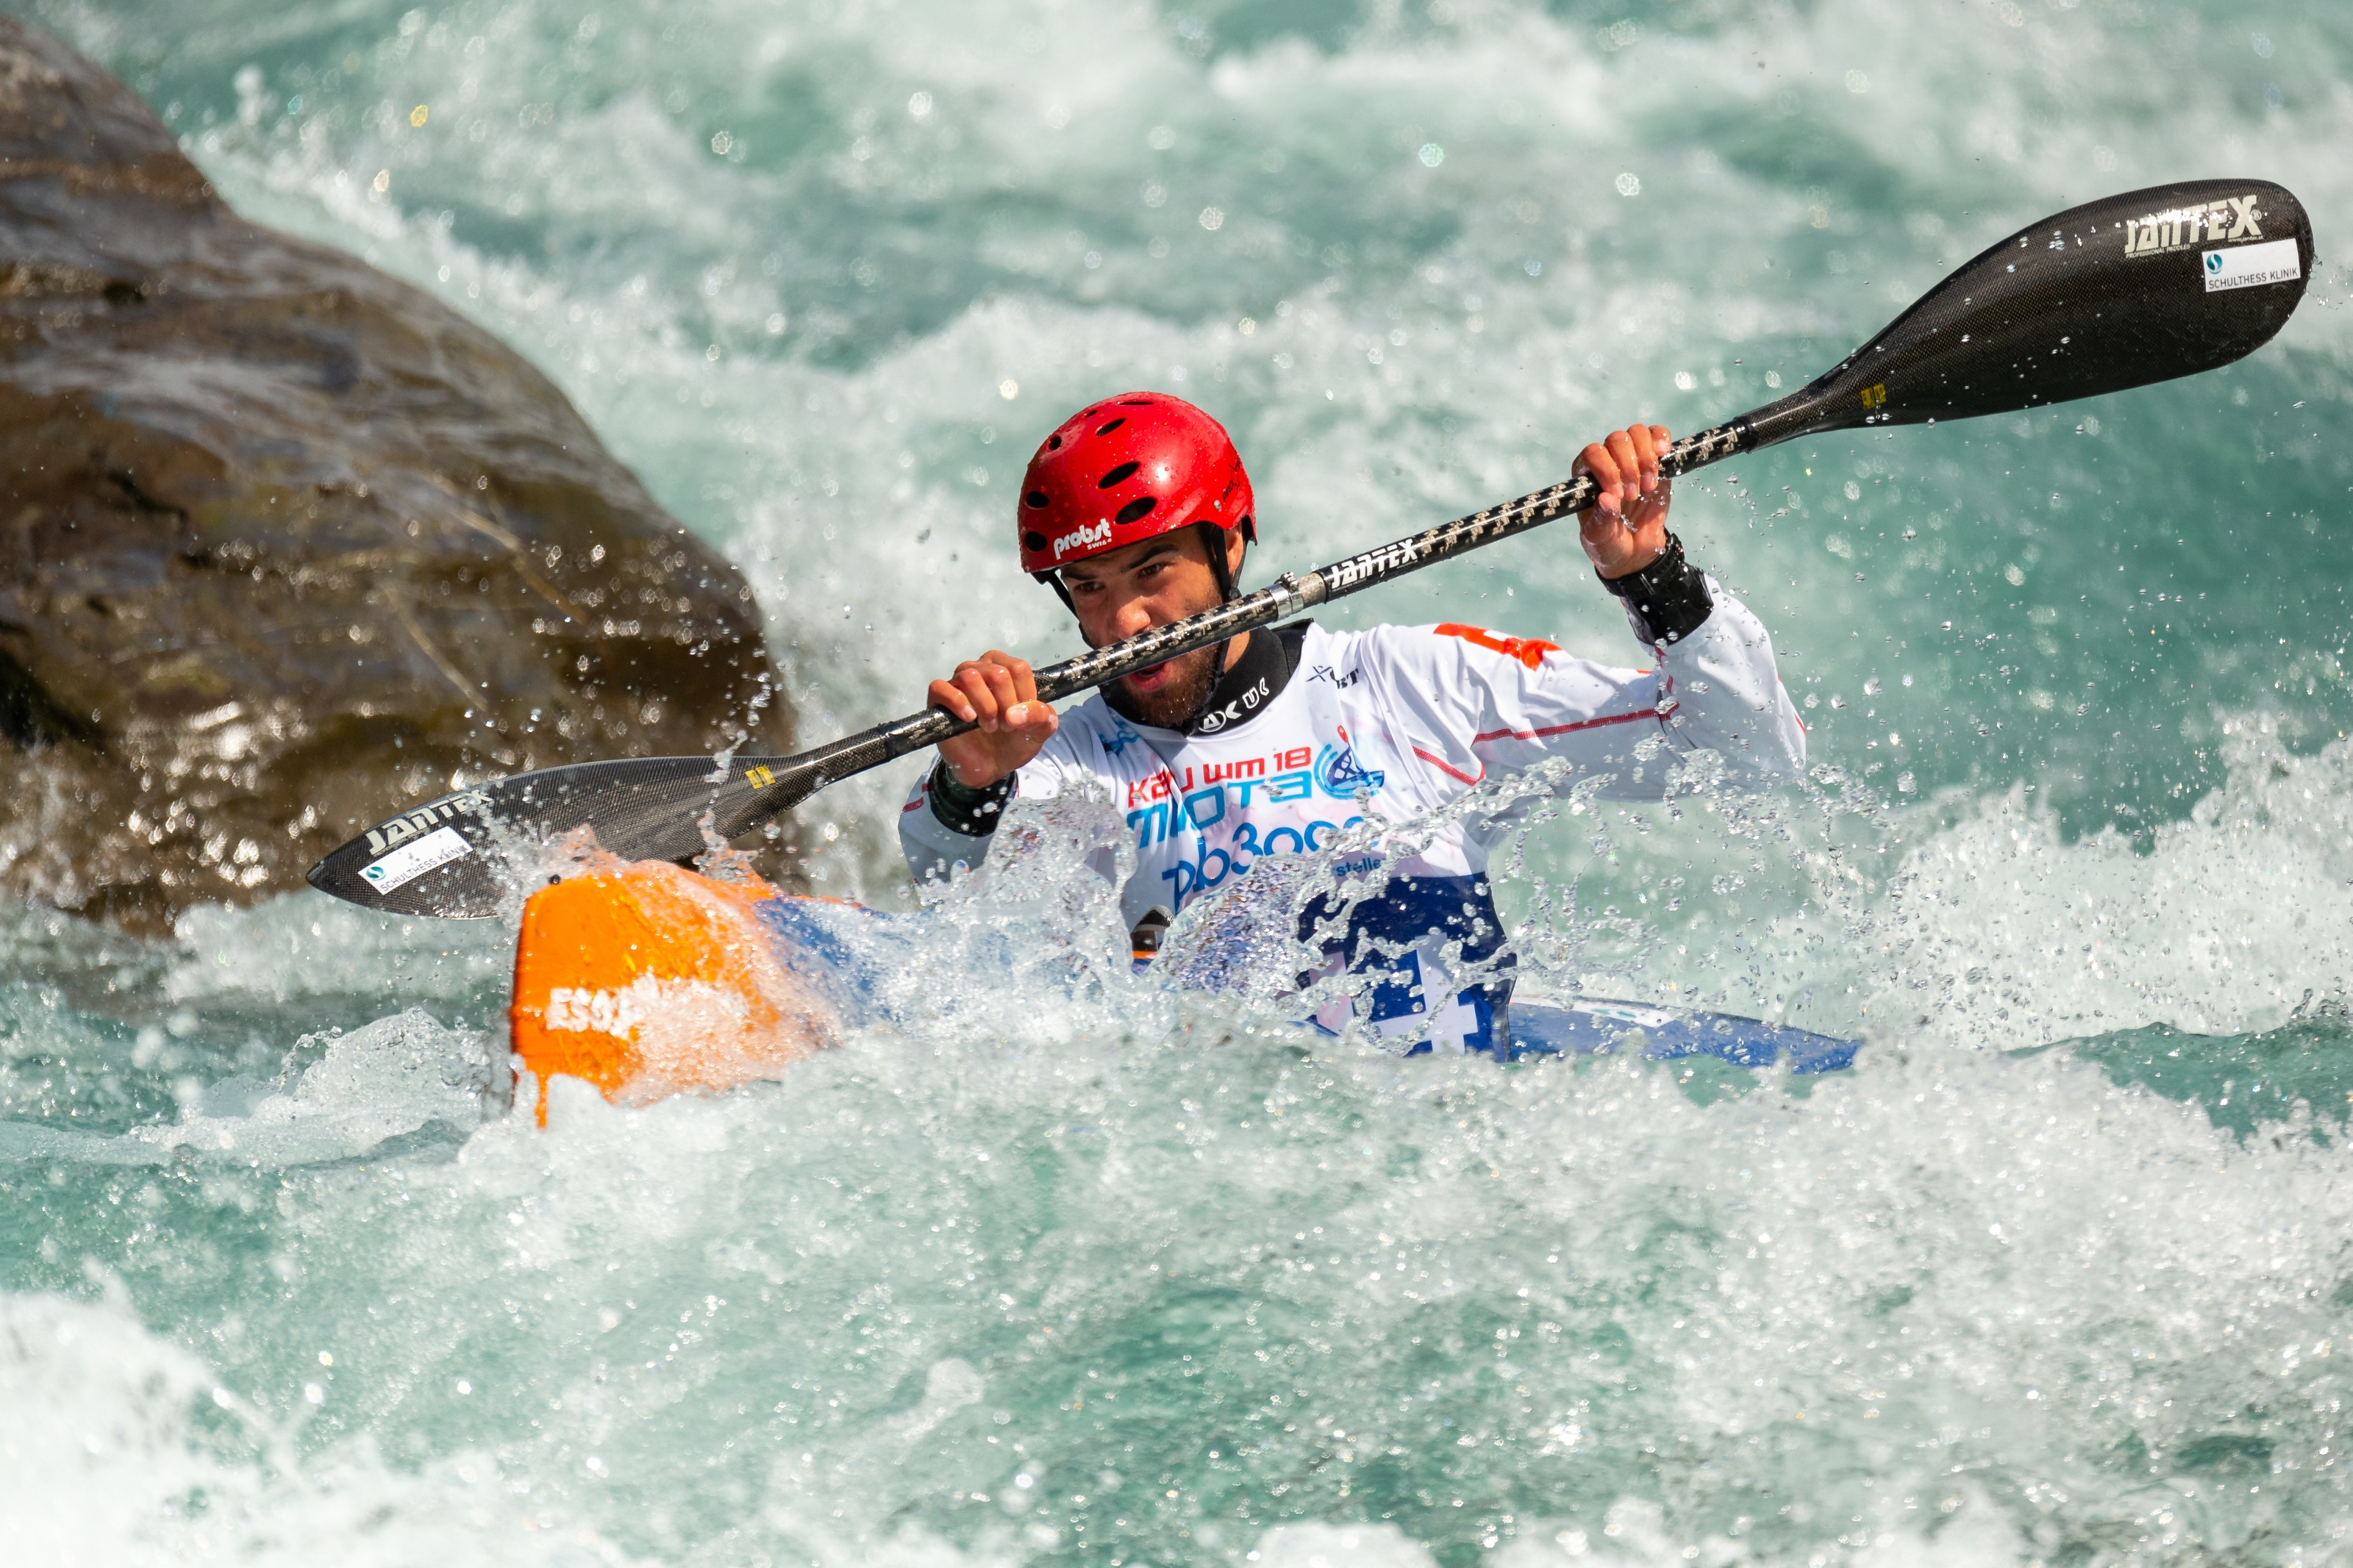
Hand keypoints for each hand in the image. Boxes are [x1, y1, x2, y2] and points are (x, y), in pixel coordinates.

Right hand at [928, 651, 1058, 787]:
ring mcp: (958, 681)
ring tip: (989, 726)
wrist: (991, 766)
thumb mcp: (1040, 731)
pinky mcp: (939, 699)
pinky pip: (940, 687)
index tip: (1021, 718)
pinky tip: (969, 718)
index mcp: (1006, 668)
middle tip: (1006, 726)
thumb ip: (1041, 717)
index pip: (1018, 668)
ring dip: (985, 706)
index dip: (1024, 696)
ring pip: (970, 676)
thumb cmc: (1014, 741)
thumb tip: (1015, 714)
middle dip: (1005, 704)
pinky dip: (957, 702)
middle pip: (997, 673)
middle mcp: (981, 668)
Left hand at [1574, 423, 1672, 578]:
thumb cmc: (1608, 542)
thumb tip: (1607, 499)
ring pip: (1637, 433)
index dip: (1607, 470)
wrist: (1634, 551)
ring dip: (1646, 458)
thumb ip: (1601, 520)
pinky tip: (1663, 454)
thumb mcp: (1599, 537)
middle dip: (1629, 467)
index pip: (1593, 454)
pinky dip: (1662, 439)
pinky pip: (1656, 435)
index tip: (1617, 494)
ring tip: (1648, 486)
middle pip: (1617, 440)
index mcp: (1587, 475)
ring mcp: (1632, 458)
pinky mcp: (1655, 460)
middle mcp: (1607, 460)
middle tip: (1633, 495)